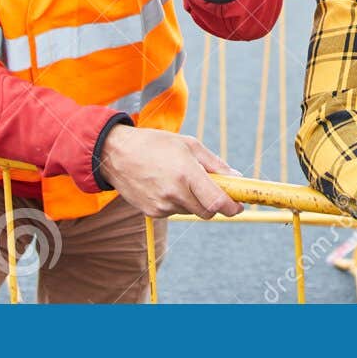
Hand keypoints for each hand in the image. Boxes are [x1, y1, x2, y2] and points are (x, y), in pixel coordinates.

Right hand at [97, 125, 245, 219]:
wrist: (116, 154)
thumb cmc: (156, 144)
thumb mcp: (189, 145)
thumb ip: (215, 164)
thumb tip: (236, 178)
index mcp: (186, 173)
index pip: (217, 202)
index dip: (233, 207)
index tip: (240, 205)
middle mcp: (174, 193)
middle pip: (207, 211)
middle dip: (215, 202)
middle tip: (214, 188)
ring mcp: (162, 205)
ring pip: (191, 211)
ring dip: (194, 200)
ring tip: (180, 178)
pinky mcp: (152, 213)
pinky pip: (175, 211)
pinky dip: (178, 202)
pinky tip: (166, 184)